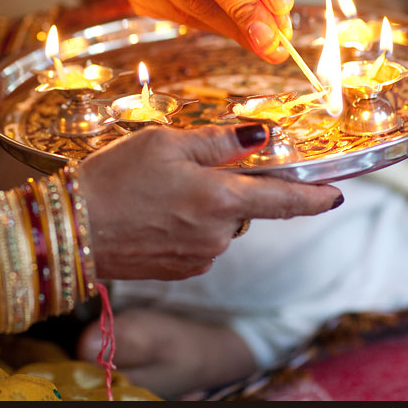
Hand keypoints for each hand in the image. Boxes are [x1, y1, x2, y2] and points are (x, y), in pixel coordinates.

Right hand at [78, 124, 342, 280]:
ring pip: (220, 226)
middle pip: (245, 209)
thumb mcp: (165, 143)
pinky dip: (187, 227)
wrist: (71, 228)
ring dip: (205, 208)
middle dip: (228, 189)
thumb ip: (219, 142)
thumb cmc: (114, 178)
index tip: (336, 195)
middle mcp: (217, 235)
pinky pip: (199, 243)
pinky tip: (154, 214)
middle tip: (185, 170)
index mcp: (220, 199)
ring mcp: (198, 257)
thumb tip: (259, 136)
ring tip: (159, 193)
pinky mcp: (179, 271)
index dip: (314, 197)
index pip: (284, 201)